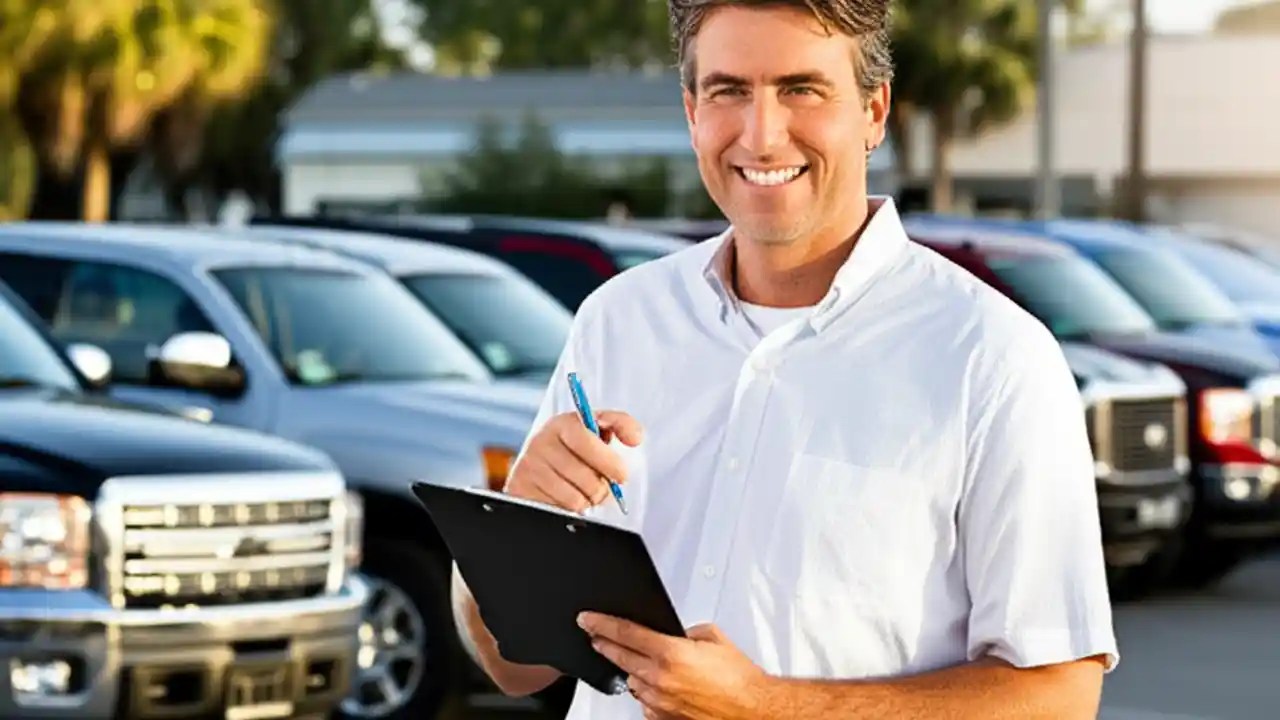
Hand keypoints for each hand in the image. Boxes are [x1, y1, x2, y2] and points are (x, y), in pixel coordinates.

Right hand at [505, 410, 643, 512]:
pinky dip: (569, 510)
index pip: (585, 441)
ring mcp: (529, 467)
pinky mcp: (520, 490)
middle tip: (601, 484)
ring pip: (575, 500)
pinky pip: (559, 512)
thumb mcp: (598, 428)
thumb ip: (622, 425)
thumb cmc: (577, 446)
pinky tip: (566, 497)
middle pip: (586, 479)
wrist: (541, 461)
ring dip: (586, 500)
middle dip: (601, 488)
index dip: (608, 462)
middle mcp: (541, 442)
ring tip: (582, 489)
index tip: (621, 475)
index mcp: (563, 424)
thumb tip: (635, 438)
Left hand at [578, 612, 769, 719]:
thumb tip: (677, 634)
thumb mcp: (713, 637)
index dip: (601, 623)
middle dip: (604, 643)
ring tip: (635, 661)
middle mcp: (660, 678)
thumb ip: (688, 631)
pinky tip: (655, 686)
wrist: (753, 709)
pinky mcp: (665, 718)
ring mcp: (660, 702)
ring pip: (630, 681)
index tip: (587, 619)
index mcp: (671, 653)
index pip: (625, 633)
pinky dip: (646, 692)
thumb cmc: (739, 678)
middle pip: (620, 657)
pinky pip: (644, 702)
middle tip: (596, 636)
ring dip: (629, 669)